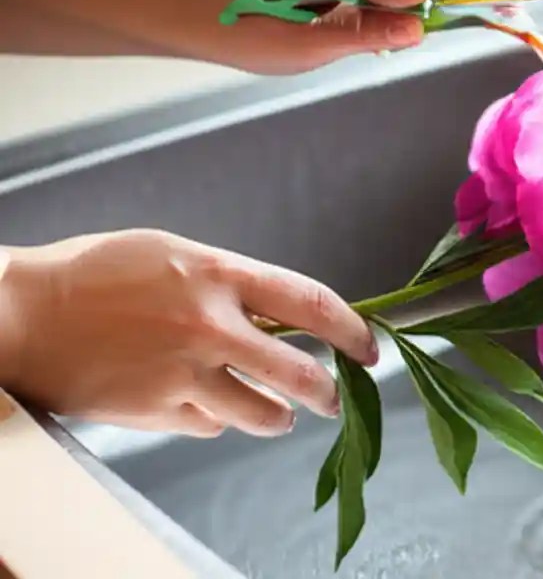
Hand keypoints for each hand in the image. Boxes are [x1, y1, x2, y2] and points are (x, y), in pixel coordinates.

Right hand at [0, 229, 375, 437]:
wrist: (17, 316)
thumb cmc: (92, 276)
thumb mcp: (170, 257)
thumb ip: (227, 284)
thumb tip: (278, 315)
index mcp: (216, 274)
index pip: (311, 302)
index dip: (352, 329)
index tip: (368, 346)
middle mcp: (209, 326)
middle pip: (302, 374)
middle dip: (329, 392)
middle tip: (335, 398)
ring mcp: (184, 374)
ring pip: (265, 414)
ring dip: (277, 417)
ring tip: (276, 413)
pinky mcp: (158, 412)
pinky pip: (211, 425)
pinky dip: (214, 419)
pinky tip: (196, 404)